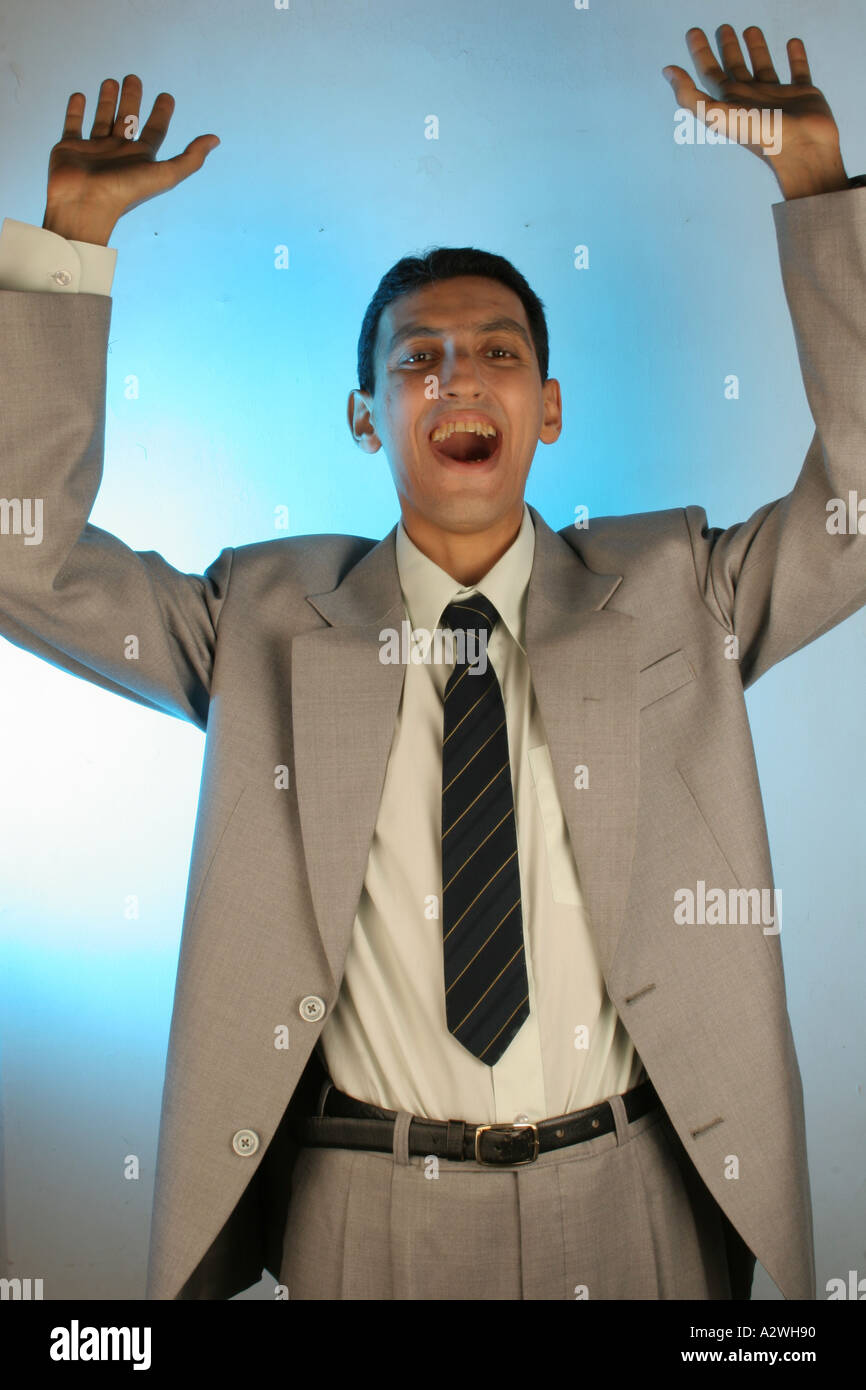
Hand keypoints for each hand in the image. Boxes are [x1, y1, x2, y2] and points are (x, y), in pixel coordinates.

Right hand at [42, 75, 219, 243]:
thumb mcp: (165, 175)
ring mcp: (94, 150)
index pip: (155, 131)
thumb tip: (215, 139)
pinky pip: (73, 125)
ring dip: (107, 101)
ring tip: (110, 81)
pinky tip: (80, 95)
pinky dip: (75, 110)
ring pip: (102, 119)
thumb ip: (190, 158)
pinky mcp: (69, 148)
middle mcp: (119, 153)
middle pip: (128, 120)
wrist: (84, 205)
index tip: (166, 95)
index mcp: (141, 159)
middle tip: (133, 78)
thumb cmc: (125, 192)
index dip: (162, 113)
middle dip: (132, 99)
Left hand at [663, 25, 847, 199]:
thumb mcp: (717, 116)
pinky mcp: (803, 94)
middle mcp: (751, 98)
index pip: (710, 73)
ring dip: (756, 49)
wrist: (802, 148)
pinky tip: (792, 42)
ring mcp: (777, 96)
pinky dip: (796, 56)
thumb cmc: (759, 134)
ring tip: (751, 29)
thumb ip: (691, 96)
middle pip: (734, 68)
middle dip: (727, 47)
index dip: (700, 53)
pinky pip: (798, 70)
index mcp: (730, 102)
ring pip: (763, 66)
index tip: (694, 31)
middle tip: (723, 27)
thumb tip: (668, 71)